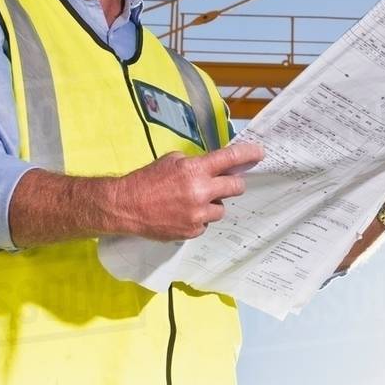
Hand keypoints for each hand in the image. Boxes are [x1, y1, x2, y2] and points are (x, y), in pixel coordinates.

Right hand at [115, 142, 263, 240]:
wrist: (125, 206)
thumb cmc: (146, 180)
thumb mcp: (171, 161)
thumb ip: (194, 164)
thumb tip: (212, 168)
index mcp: (195, 170)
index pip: (230, 159)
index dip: (248, 154)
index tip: (259, 153)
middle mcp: (200, 191)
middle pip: (236, 187)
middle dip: (233, 183)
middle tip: (226, 182)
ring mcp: (197, 214)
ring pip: (221, 209)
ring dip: (213, 203)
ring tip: (194, 201)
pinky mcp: (192, 231)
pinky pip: (205, 223)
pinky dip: (199, 218)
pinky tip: (183, 214)